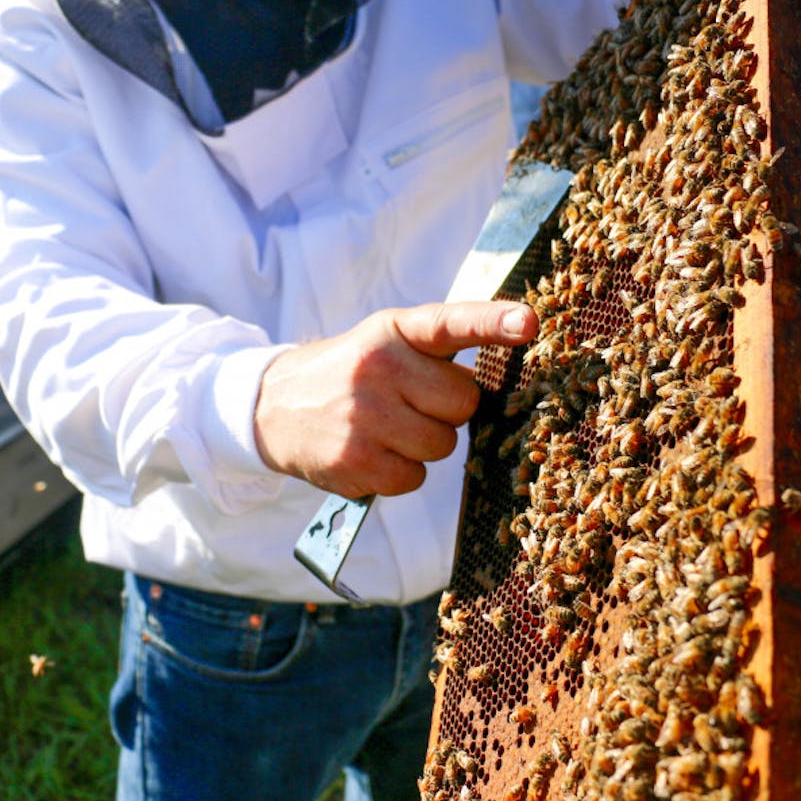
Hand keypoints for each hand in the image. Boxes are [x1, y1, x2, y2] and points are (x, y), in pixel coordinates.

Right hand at [253, 301, 537, 497]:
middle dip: (445, 410)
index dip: (493, 322)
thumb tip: (493, 380)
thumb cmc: (350, 372)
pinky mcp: (354, 459)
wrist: (272, 406)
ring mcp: (365, 415)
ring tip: (385, 428)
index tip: (528, 322)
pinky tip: (371, 452)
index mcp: (394, 330)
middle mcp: (379, 367)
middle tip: (408, 403)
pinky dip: (399, 473)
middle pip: (464, 404)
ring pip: (442, 446)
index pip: (451, 323)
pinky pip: (413, 479)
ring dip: (423, 445)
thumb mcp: (384, 341)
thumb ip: (436, 351)